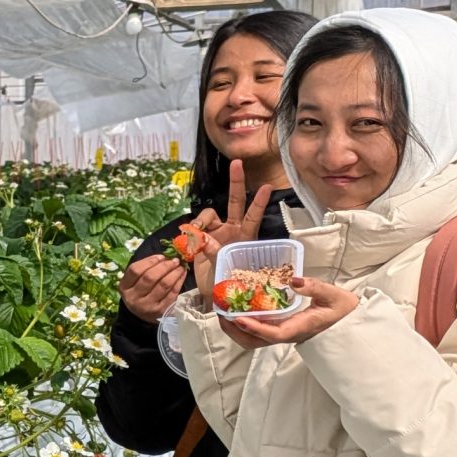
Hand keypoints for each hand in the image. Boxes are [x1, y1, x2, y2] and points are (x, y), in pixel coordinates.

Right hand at [118, 252, 187, 321]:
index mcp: (125, 287)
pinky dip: (179, 281)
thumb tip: (165, 257)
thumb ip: (144, 269)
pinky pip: (173, 293)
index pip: (135, 270)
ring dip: (174, 272)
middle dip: (165, 266)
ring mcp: (148, 306)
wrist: (140, 317)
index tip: (161, 256)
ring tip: (180, 266)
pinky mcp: (161, 311)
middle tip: (174, 260)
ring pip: (164, 285)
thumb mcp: (134, 282)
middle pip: (150, 277)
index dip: (150, 261)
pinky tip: (182, 275)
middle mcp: (134, 298)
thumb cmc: (139, 293)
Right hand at [191, 159, 284, 304]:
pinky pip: (195, 226)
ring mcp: (217, 232)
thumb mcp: (224, 273)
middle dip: (236, 182)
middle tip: (237, 164)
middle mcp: (233, 231)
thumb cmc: (226, 285)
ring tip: (195, 236)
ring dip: (201, 221)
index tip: (267, 187)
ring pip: (209, 214)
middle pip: (235, 202)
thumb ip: (214, 254)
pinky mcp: (202, 236)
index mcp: (245, 239)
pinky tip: (189, 241)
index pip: (253, 217)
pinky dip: (191, 231)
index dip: (259, 203)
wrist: (211, 293)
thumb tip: (203, 238)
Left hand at [214, 276, 357, 348]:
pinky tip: (236, 309)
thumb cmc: (343, 309)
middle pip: (255, 342)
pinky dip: (242, 324)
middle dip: (235, 330)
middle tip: (220, 312)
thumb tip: (294, 280)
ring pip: (253, 340)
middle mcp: (288, 334)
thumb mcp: (334, 295)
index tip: (238, 318)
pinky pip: (257, 332)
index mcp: (300, 328)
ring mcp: (283, 334)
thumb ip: (315, 287)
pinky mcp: (280, 330)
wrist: (349, 321)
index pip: (274, 334)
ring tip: (222, 311)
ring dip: (235, 329)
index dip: (255, 328)